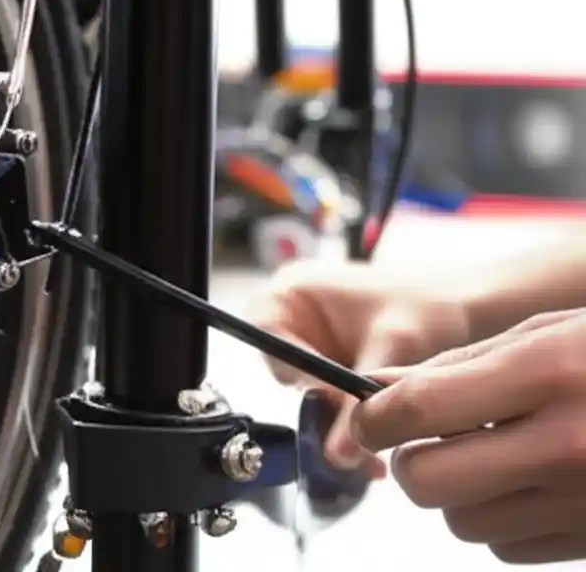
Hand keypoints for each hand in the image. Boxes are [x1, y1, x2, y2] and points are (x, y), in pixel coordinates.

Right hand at [248, 260, 471, 474]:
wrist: (479, 309)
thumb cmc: (434, 302)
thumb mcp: (392, 345)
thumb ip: (360, 399)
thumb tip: (338, 455)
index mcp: (295, 290)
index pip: (265, 333)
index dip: (292, 368)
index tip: (330, 396)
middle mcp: (297, 318)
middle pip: (285, 371)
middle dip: (320, 406)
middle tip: (353, 434)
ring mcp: (316, 347)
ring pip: (310, 395)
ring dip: (339, 423)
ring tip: (370, 450)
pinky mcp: (336, 373)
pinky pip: (332, 405)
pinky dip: (353, 424)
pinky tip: (375, 448)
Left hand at [352, 309, 585, 564]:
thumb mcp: (547, 334)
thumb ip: (456, 366)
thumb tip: (371, 387)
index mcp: (548, 374)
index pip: (415, 409)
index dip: (376, 416)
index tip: (372, 415)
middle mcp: (566, 444)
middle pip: (427, 482)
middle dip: (415, 461)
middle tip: (433, 439)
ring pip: (464, 523)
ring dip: (464, 494)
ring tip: (505, 455)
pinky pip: (510, 549)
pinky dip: (507, 522)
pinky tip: (540, 484)